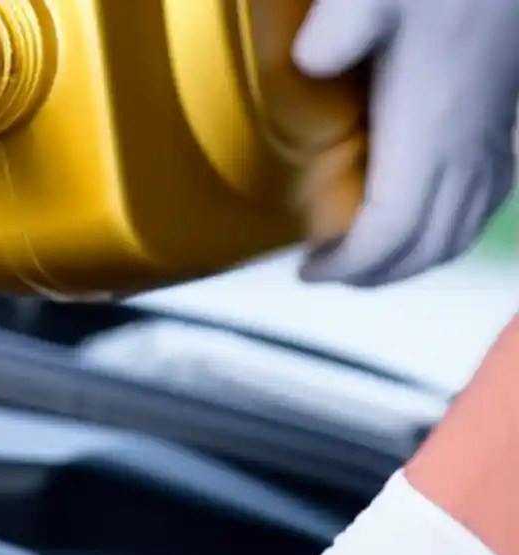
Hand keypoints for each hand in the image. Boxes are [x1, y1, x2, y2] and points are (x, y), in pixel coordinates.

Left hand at [294, 0, 518, 285]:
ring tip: (365, 260)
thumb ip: (337, 29)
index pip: (389, 231)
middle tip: (326, 273)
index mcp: (428, 132)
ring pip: (462, 229)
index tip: (306, 270)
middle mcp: (464, 147)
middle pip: (426, 245)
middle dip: (375, 274)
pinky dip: (452, 229)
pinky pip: (486, 200)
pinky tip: (427, 220)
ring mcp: (488, 137)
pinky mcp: (499, 121)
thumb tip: (307, 63)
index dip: (348, 264)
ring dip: (413, 259)